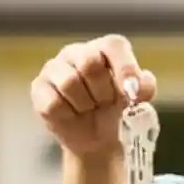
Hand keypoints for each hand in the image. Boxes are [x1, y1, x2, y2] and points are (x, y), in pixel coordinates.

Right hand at [30, 34, 157, 158]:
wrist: (94, 137)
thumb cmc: (114, 109)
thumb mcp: (136, 99)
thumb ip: (144, 88)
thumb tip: (138, 85)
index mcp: (103, 48)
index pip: (113, 45)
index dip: (125, 69)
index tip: (132, 94)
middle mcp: (77, 52)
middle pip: (90, 62)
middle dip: (103, 91)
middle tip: (105, 103)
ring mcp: (54, 68)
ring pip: (69, 82)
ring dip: (85, 104)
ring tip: (89, 108)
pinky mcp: (39, 89)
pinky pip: (53, 102)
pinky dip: (68, 115)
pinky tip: (72, 115)